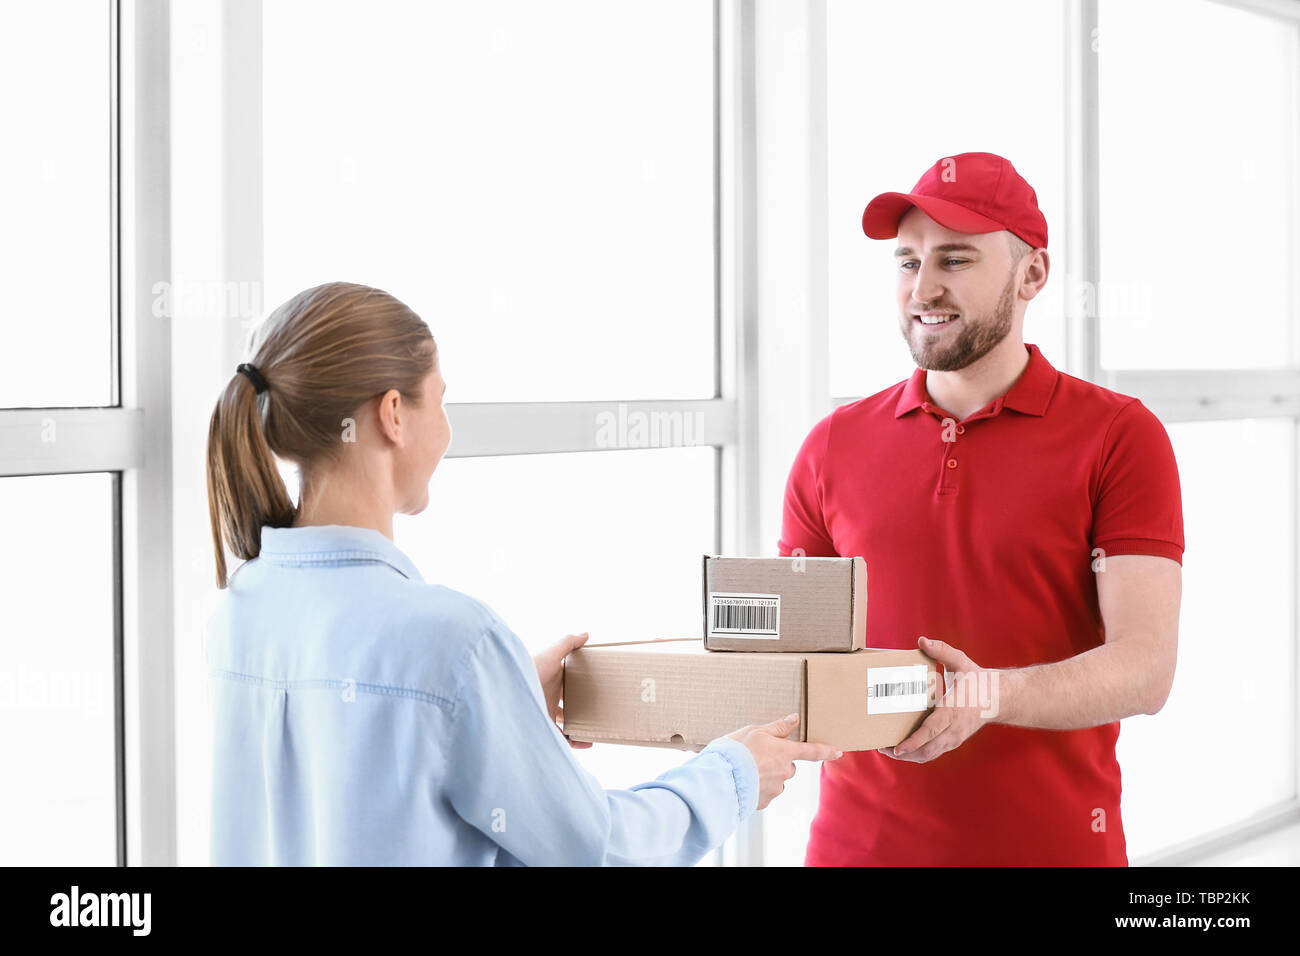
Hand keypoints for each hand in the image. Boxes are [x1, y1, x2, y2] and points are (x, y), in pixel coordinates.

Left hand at [534, 631, 592, 748]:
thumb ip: (568, 643)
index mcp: (552, 678)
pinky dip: (574, 741)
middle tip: (599, 711)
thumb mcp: (551, 653)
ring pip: (565, 721)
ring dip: (580, 726)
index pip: (569, 682)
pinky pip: (561, 737)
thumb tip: (585, 634)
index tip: (597, 688)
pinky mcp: (542, 725)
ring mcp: (545, 710)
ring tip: (595, 730)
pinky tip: (586, 742)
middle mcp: (548, 695)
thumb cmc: (529, 668)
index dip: (581, 684)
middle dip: (581, 707)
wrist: (508, 690)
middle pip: (567, 702)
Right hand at [726, 714, 842, 809]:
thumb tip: (795, 719)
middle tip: (757, 756)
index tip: (838, 752)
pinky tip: (744, 781)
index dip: (827, 751)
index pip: (812, 751)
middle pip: (789, 766)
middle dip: (778, 762)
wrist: (722, 778)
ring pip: (777, 780)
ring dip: (766, 775)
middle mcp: (785, 771)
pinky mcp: (764, 802)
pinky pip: (765, 793)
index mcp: (785, 752)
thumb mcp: (755, 731)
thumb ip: (777, 727)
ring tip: (746, 769)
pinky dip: (757, 787)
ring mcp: (776, 789)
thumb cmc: (737, 751)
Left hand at [878, 636, 998, 763]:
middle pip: (927, 750)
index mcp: (953, 711)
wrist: (998, 698)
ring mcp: (954, 738)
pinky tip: (904, 748)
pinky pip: (934, 752)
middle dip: (903, 753)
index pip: (931, 731)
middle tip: (882, 747)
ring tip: (888, 749)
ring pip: (929, 755)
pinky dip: (918, 753)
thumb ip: (942, 650)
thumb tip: (922, 640)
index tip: (897, 748)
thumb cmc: (977, 680)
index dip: (913, 742)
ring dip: (909, 756)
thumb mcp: (960, 662)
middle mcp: (953, 729)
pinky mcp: (954, 741)